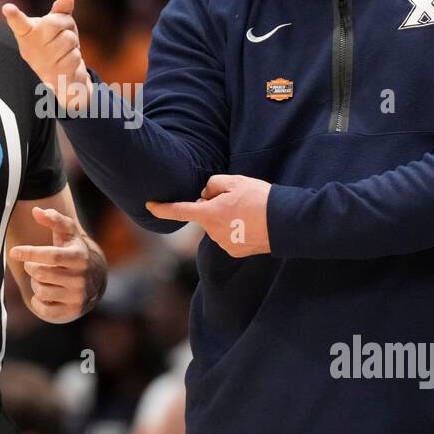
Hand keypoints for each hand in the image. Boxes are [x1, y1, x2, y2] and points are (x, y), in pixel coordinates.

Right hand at [1, 0, 90, 113]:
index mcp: (27, 33)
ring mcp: (42, 64)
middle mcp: (30, 49)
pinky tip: (67, 62)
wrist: (62, 77)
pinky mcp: (55, 76)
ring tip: (65, 49)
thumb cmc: (56, 44)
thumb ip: (60, 11)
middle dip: (66, 24)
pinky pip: (75, 56)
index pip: (19, 24)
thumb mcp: (57, 25)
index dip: (14, 16)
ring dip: (73, 41)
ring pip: (68, 39)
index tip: (8, 8)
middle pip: (54, 23)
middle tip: (63, 33)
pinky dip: (76, 56)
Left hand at [8, 206, 92, 322]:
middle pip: (41, 273)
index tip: (14, 252)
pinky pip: (44, 310)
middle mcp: (80, 278)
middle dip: (31, 267)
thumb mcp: (67, 232)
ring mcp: (77, 296)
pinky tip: (42, 293)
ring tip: (42, 278)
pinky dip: (38, 302)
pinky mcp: (72, 311)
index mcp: (79, 257)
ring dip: (35, 284)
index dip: (30, 253)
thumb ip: (53, 219)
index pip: (50, 256)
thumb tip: (36, 211)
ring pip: (41, 291)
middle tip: (33, 264)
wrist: (93, 277)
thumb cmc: (73, 249)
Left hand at [145, 174, 271, 256]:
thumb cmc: (259, 198)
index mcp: (209, 214)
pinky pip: (229, 235)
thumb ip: (212, 184)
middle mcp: (213, 232)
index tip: (149, 205)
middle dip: (214, 206)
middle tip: (238, 199)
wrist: (285, 222)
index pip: (179, 211)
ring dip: (227, 217)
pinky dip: (236, 229)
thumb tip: (204, 195)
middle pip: (206, 215)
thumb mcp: (234, 181)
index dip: (163, 208)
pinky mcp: (235, 251)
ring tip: (249, 211)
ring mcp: (224, 244)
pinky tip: (251, 224)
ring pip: (218, 225)